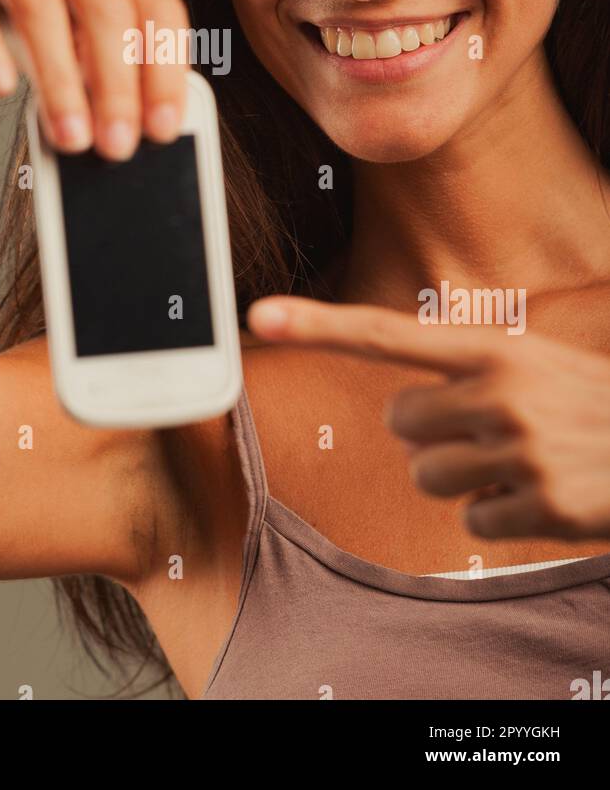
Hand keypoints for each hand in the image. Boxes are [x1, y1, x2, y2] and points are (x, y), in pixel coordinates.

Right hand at [0, 0, 190, 158]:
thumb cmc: (29, 21)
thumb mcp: (78, 44)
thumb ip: (110, 76)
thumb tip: (135, 130)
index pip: (157, 7)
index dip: (163, 70)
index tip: (162, 129)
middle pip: (105, 6)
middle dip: (116, 84)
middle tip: (116, 145)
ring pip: (40, 4)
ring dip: (58, 79)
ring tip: (68, 135)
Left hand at [247, 296, 609, 540]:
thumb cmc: (585, 403)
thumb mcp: (533, 361)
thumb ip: (467, 368)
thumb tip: (398, 406)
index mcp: (492, 347)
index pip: (386, 333)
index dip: (319, 324)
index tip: (259, 314)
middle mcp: (499, 390)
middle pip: (399, 421)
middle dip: (430, 432)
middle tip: (485, 429)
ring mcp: (519, 448)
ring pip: (426, 477)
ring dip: (461, 478)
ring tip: (516, 461)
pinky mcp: (538, 504)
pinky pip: (471, 522)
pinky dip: (498, 516)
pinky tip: (538, 494)